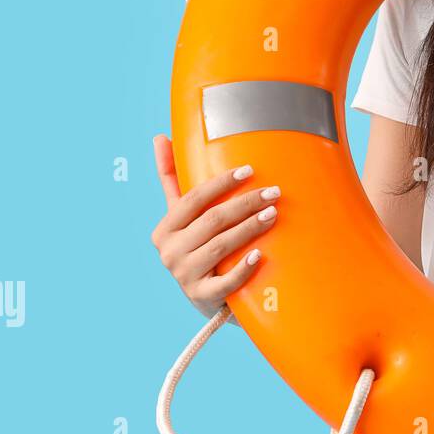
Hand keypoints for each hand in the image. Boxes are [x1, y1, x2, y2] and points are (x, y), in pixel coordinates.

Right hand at [151, 134, 277, 321]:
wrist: (205, 296)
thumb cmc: (196, 246)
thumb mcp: (181, 216)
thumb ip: (172, 179)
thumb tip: (160, 136)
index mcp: (165, 229)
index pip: (194, 199)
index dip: (221, 183)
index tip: (249, 170)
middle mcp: (169, 252)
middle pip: (212, 220)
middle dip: (245, 203)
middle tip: (274, 192)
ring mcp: (184, 276)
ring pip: (220, 246)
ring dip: (249, 228)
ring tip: (274, 213)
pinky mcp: (202, 296)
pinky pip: (225, 282)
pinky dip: (243, 269)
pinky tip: (260, 255)